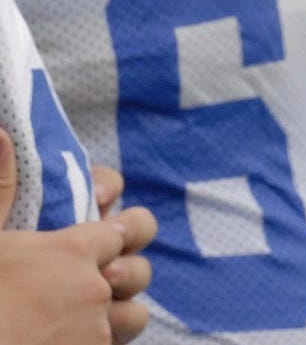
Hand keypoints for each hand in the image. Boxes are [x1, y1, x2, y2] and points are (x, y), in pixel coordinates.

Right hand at [0, 128, 157, 343]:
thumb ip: (1, 190)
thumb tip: (4, 135)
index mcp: (72, 249)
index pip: (123, 229)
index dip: (116, 231)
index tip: (105, 233)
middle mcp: (94, 287)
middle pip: (138, 272)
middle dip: (125, 273)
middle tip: (100, 279)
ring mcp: (93, 333)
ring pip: (135, 319)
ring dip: (120, 317)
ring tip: (91, 320)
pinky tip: (70, 343)